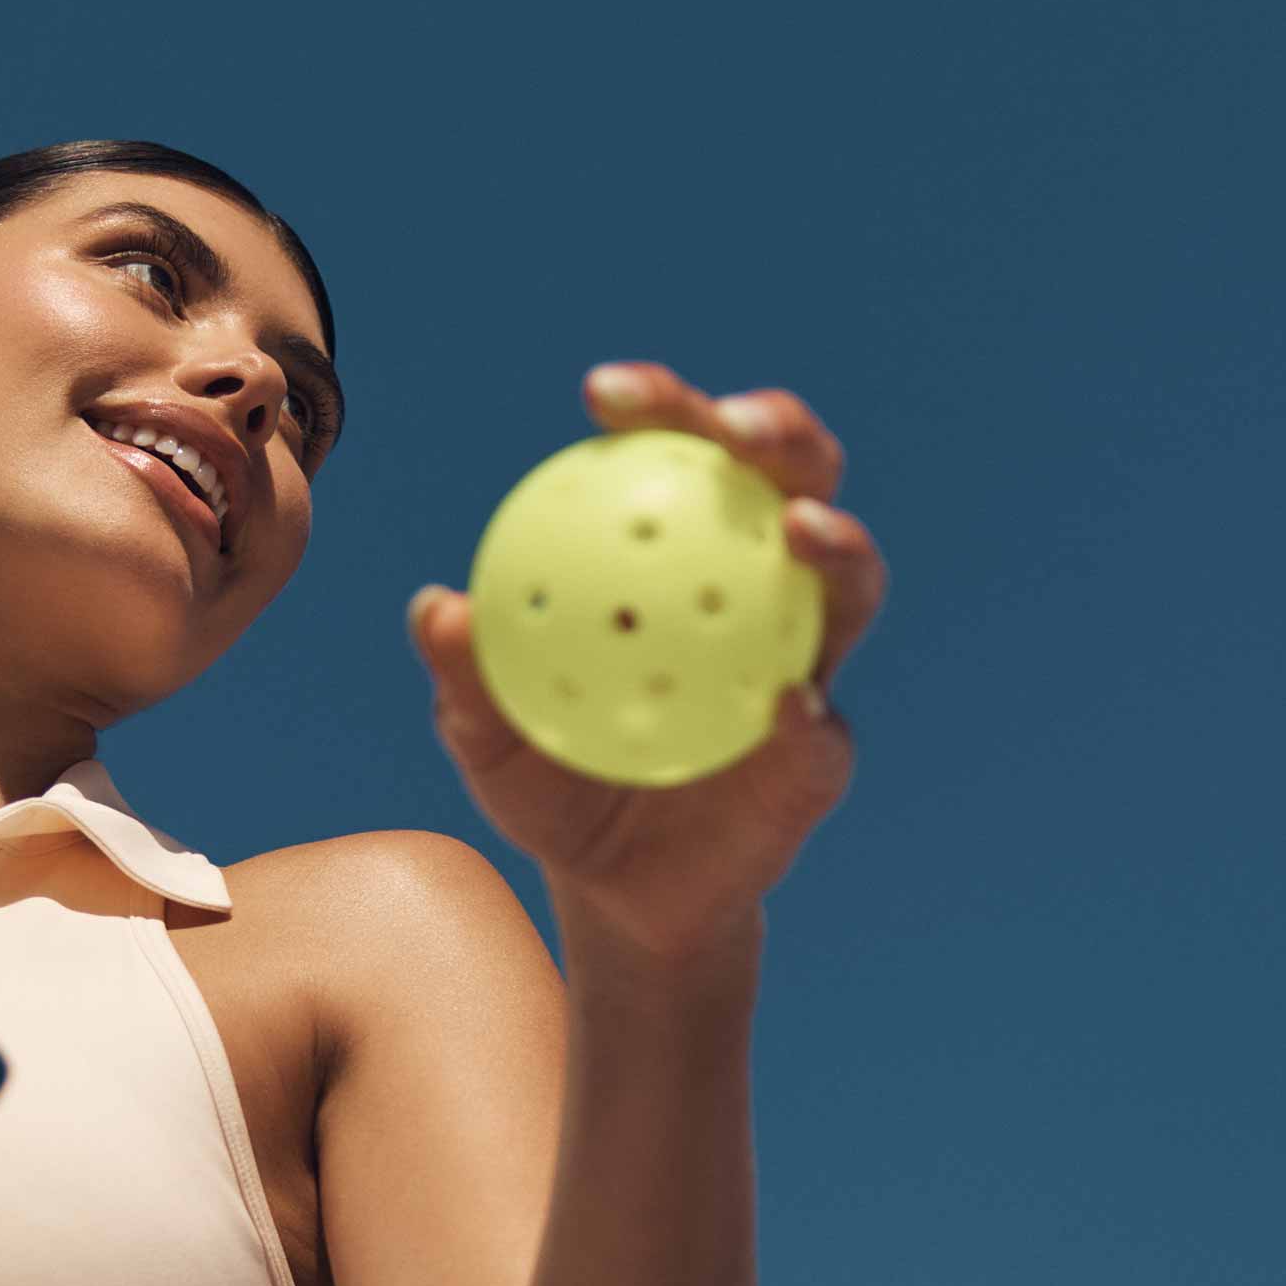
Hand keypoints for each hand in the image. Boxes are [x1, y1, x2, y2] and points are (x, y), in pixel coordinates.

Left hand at [408, 364, 883, 975]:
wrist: (609, 892)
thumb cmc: (549, 777)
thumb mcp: (486, 729)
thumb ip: (465, 671)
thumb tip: (437, 609)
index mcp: (679, 557)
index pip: (681, 454)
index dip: (659, 404)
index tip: (604, 393)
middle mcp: (757, 592)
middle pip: (795, 481)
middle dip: (779, 430)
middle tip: (734, 428)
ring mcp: (802, 671)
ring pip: (848, 585)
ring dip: (838, 543)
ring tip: (800, 530)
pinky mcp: (819, 762)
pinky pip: (828, 733)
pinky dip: (811, 716)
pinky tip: (784, 705)